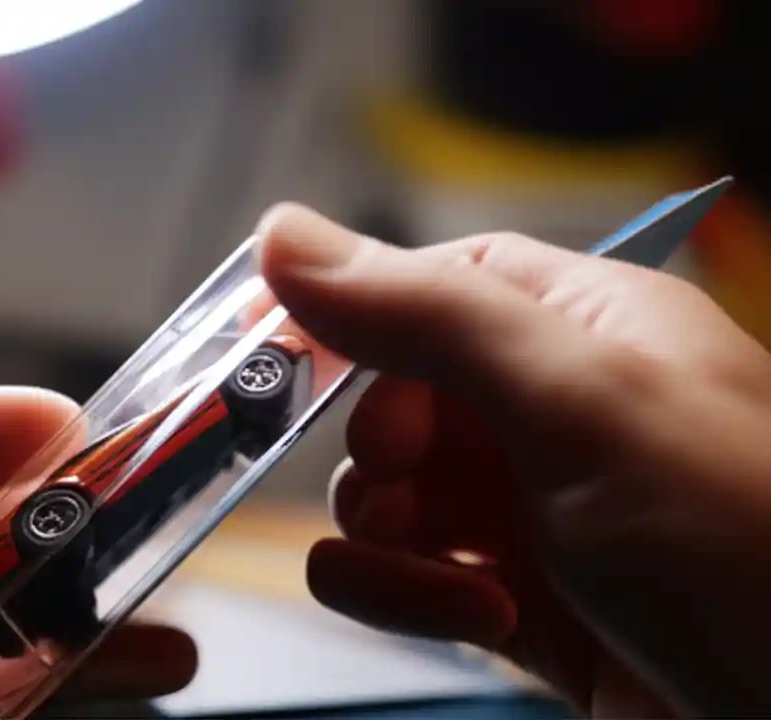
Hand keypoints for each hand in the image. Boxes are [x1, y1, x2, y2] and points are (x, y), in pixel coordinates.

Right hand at [257, 203, 770, 717]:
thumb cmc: (750, 552)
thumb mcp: (583, 405)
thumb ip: (429, 315)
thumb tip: (284, 236)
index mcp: (593, 328)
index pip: (439, 284)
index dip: (359, 310)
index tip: (282, 350)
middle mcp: (562, 415)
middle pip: (400, 398)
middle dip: (375, 446)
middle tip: (395, 480)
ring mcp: (542, 515)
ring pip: (394, 494)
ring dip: (383, 531)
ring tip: (439, 571)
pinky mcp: (525, 606)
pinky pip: (412, 577)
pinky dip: (404, 593)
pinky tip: (455, 610)